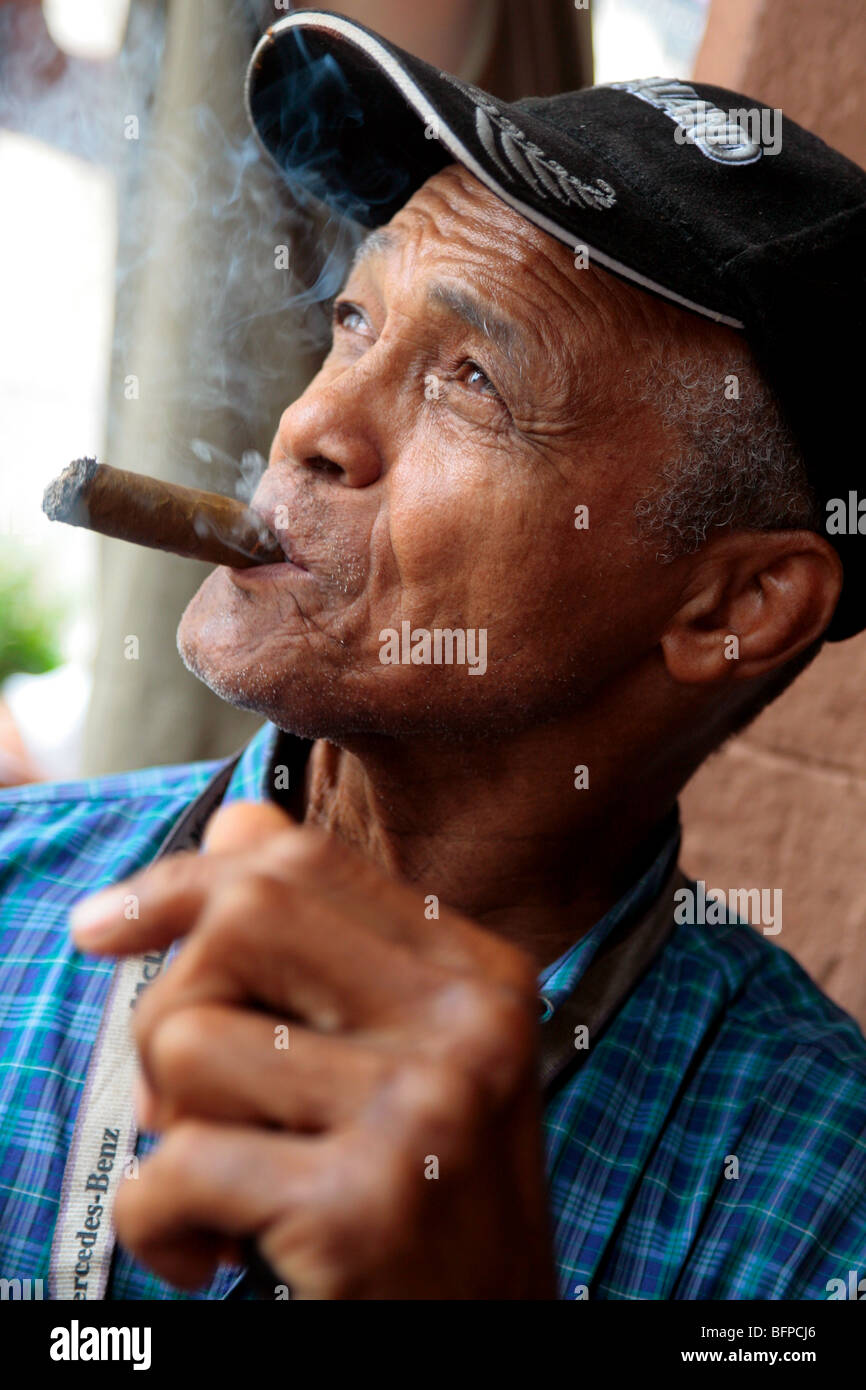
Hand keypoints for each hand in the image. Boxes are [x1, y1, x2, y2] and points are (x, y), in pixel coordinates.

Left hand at [71, 802, 554, 1298]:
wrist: (485, 1346)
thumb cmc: (423, 1197)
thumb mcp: (403, 1054)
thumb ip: (326, 939)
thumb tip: (235, 823)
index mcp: (477, 969)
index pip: (301, 862)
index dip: (181, 878)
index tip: (104, 925)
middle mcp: (467, 1022)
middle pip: (240, 921)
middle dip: (168, 1006)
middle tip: (193, 1102)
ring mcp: (424, 1111)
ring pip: (188, 1043)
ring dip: (169, 1129)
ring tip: (230, 1185)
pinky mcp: (364, 1208)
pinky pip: (172, 1169)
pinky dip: (157, 1228)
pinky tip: (214, 1259)